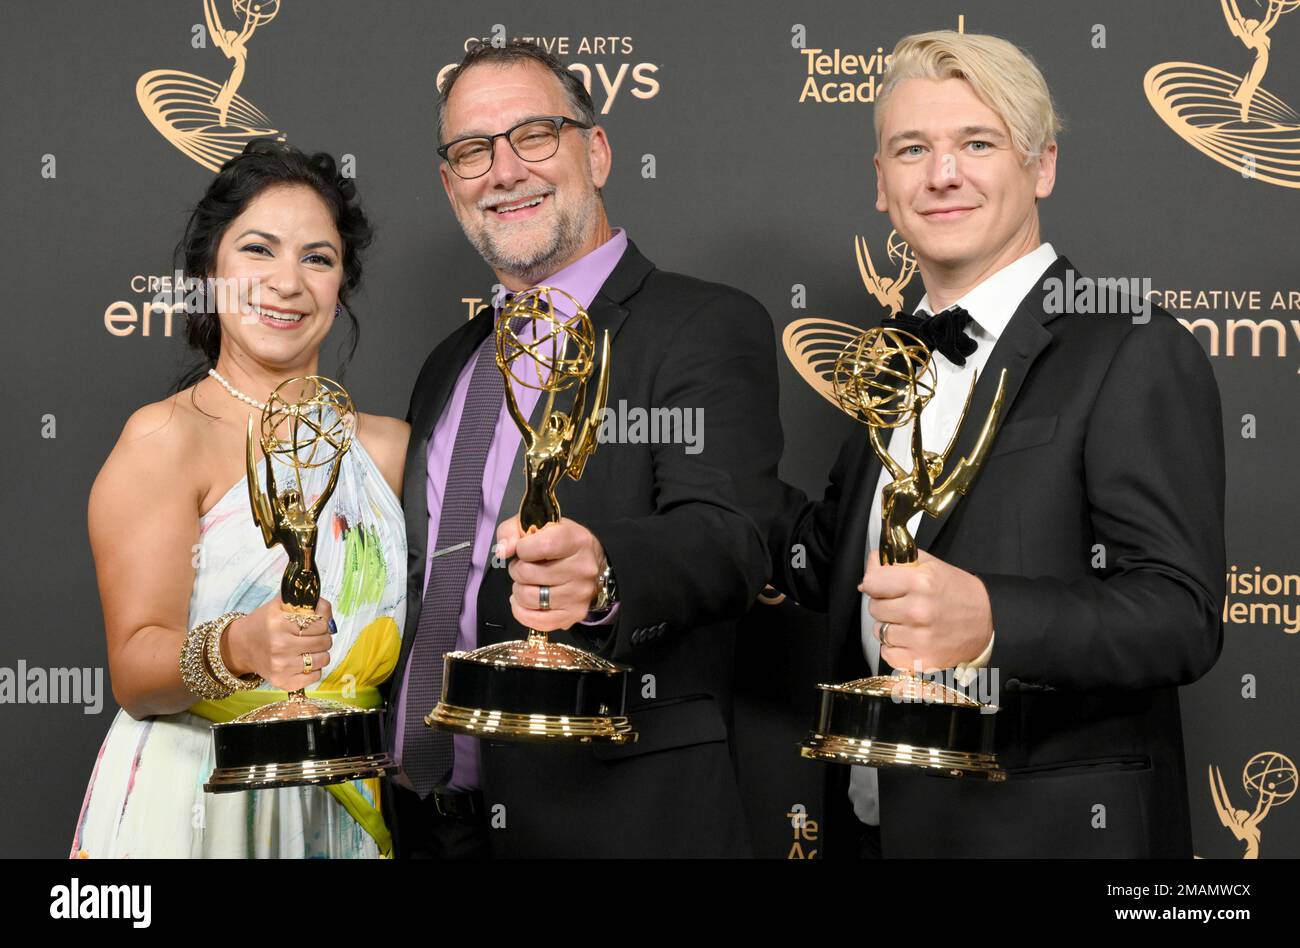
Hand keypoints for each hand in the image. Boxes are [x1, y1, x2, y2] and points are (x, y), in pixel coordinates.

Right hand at [223, 596, 334, 691]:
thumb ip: (308, 603)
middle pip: (324, 641)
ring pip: (323, 659)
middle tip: (313, 636)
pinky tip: (303, 661)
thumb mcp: (281, 604)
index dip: (324, 622)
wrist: (241, 646)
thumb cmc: (265, 624)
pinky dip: (315, 668)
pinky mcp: (284, 682)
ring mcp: (282, 666)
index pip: (320, 623)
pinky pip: (316, 676)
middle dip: (323, 637)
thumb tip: (329, 613)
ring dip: (321, 653)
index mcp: (279, 622)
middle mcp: (280, 645)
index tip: (317, 623)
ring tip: (309, 649)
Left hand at [496, 517, 604, 632]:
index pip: (541, 547)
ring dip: (519, 590)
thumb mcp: (536, 524)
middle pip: (528, 574)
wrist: (590, 563)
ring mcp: (580, 594)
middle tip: (526, 566)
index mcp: (576, 540)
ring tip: (527, 582)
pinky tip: (524, 602)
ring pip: (529, 598)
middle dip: (518, 569)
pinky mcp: (574, 615)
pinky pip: (536, 621)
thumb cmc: (559, 541)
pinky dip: (522, 612)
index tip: (525, 548)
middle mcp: (583, 568)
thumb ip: (512, 531)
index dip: (522, 549)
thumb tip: (502, 552)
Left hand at [859, 549, 991, 672]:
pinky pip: (888, 654)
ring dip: (889, 627)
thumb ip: (895, 561)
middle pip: (874, 608)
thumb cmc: (955, 590)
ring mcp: (921, 638)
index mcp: (920, 582)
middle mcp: (919, 611)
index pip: (871, 583)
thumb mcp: (929, 565)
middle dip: (884, 604)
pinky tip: (909, 638)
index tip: (883, 586)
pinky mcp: (923, 660)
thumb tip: (868, 572)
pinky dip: (894, 648)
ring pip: (879, 632)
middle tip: (902, 603)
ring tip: (908, 622)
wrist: (987, 620)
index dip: (875, 583)